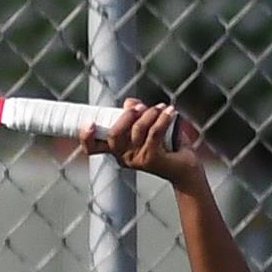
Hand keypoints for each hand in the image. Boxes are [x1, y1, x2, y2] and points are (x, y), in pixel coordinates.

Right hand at [79, 100, 200, 185]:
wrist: (186, 169)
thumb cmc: (167, 147)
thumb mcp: (149, 127)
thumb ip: (137, 114)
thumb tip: (129, 102)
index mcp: (117, 151)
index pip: (92, 148)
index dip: (86, 137)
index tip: (90, 122)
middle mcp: (124, 158)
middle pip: (114, 134)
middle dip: (127, 115)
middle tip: (141, 107)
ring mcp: (138, 160)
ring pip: (138, 129)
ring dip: (151, 113)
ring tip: (163, 108)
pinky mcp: (153, 160)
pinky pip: (154, 132)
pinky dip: (163, 118)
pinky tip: (171, 111)